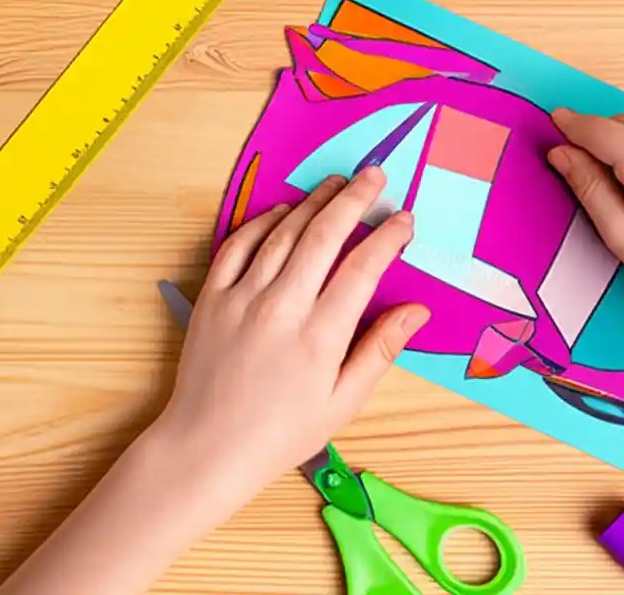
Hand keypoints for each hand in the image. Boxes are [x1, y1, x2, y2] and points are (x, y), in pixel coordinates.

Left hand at [154, 168, 429, 499]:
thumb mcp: (343, 402)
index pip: (363, 267)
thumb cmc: (281, 433)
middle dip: (354, 199)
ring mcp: (242, 298)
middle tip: (375, 176)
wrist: (206, 448)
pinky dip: (263, 222)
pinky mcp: (212, 298)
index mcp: (321, 336)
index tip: (405, 219)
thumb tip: (416, 311)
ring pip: (283, 233)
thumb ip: (380, 351)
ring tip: (337, 183)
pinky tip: (283, 211)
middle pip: (324, 235)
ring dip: (313, 202)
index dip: (387, 236)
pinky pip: (239, 245)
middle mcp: (282, 307)